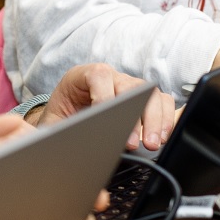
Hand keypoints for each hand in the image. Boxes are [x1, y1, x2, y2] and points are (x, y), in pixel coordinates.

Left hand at [35, 63, 176, 151]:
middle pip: (130, 86)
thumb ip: (60, 129)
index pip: (98, 76)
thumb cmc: (61, 116)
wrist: (66, 114)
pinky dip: (165, 118)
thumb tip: (67, 144)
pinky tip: (161, 137)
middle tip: (133, 142)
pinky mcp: (144, 97)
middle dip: (133, 115)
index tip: (107, 120)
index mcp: (84, 75)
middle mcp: (111, 77)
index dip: (104, 96)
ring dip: (155, 119)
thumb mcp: (53, 122)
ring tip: (152, 143)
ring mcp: (130, 85)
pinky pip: (162, 102)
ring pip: (151, 93)